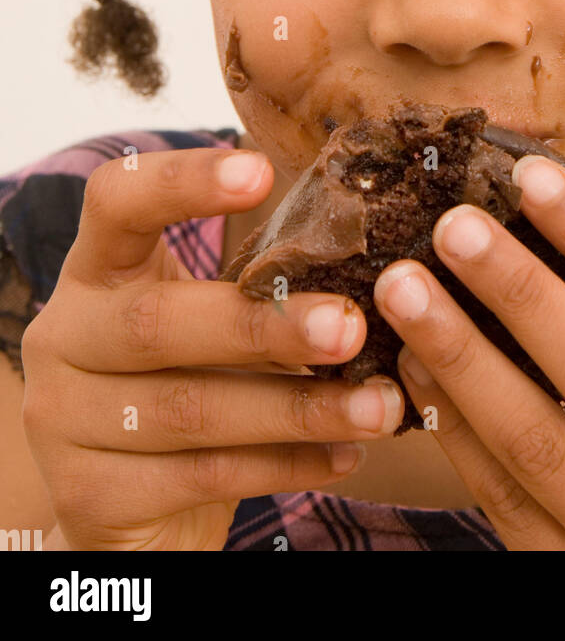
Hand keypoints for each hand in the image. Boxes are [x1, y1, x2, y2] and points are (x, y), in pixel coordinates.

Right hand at [20, 147, 402, 550]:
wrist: (128, 514)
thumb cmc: (188, 384)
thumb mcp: (207, 323)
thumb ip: (256, 288)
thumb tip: (372, 260)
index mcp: (94, 272)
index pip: (115, 202)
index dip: (182, 181)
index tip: (263, 171)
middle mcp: (63, 338)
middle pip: (158, 321)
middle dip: (264, 325)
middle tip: (351, 325)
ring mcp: (64, 422)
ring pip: (193, 410)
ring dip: (299, 407)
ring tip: (380, 405)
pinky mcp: (88, 497)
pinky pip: (204, 476)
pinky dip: (286, 465)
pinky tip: (345, 455)